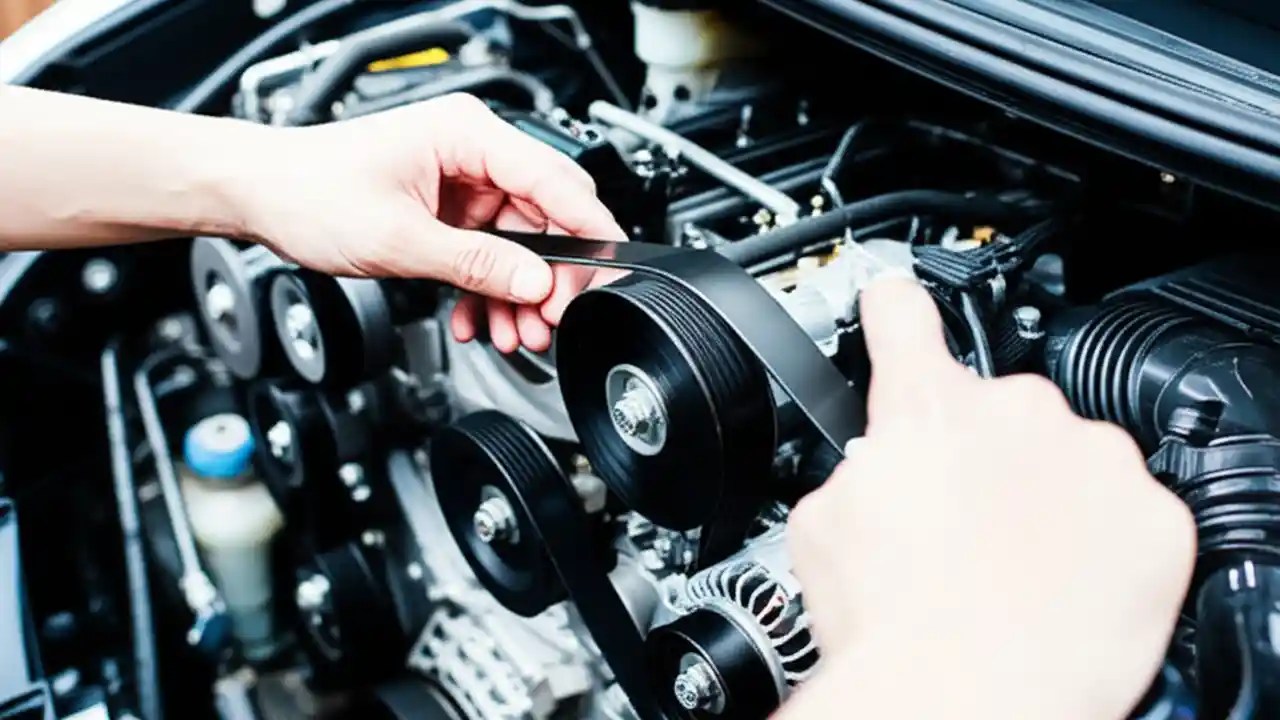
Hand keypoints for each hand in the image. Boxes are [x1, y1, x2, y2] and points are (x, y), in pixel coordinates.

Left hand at [239, 93, 625, 352]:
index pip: (556, 182)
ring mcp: (462, 181)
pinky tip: (477, 319)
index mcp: (468, 134)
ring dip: (518, 294)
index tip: (609, 273)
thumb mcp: (402, 240)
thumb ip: (478, 264)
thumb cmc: (311, 191)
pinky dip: (488, 289)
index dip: (589, 232)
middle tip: (549, 322)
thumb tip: (536, 284)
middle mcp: (472, 151)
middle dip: (549, 278)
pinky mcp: (450, 209)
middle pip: (546, 218)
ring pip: (520, 244)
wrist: (261, 195)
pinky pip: (489, 253)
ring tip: (513, 333)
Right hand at [783, 278, 1195, 719]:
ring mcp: (1092, 458)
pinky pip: (1125, 512)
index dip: (896, 309)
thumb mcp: (824, 525)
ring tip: (1010, 572)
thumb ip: (862, 468)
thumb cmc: (892, 625)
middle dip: (979, 457)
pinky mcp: (1152, 517)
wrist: (966, 699)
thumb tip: (879, 471)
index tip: (899, 301)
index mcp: (925, 407)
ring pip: (1066, 459)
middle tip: (959, 530)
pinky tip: (1058, 588)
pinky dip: (1100, 544)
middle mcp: (1014, 411)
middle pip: (996, 409)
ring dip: (1043, 498)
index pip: (905, 320)